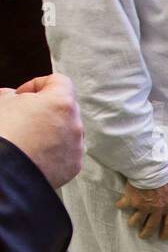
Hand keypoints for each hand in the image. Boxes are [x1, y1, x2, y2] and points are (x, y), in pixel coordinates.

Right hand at [0, 74, 83, 188]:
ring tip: (28, 137)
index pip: (60, 81)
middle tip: (23, 116)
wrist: (5, 170)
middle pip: (66, 107)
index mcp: (61, 102)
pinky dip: (54, 150)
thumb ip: (10, 95)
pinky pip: (67, 152)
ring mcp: (77, 146)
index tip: (21, 95)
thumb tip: (12, 96)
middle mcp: (75, 124)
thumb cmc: (3, 133)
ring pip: (68, 131)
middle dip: (45, 108)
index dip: (37, 84)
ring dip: (52, 129)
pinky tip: (34, 154)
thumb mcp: (1, 105)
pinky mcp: (74, 166)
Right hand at [115, 170, 167, 240]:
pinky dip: (121, 205)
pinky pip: (124, 205)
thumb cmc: (167, 174)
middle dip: (147, 233)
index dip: (167, 232)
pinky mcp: (132, 200)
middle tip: (143, 236)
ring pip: (137, 220)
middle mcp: (157, 209)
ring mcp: (144, 206)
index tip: (163, 237)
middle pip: (151, 226)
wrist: (151, 168)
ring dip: (134, 223)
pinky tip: (119, 205)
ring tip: (131, 224)